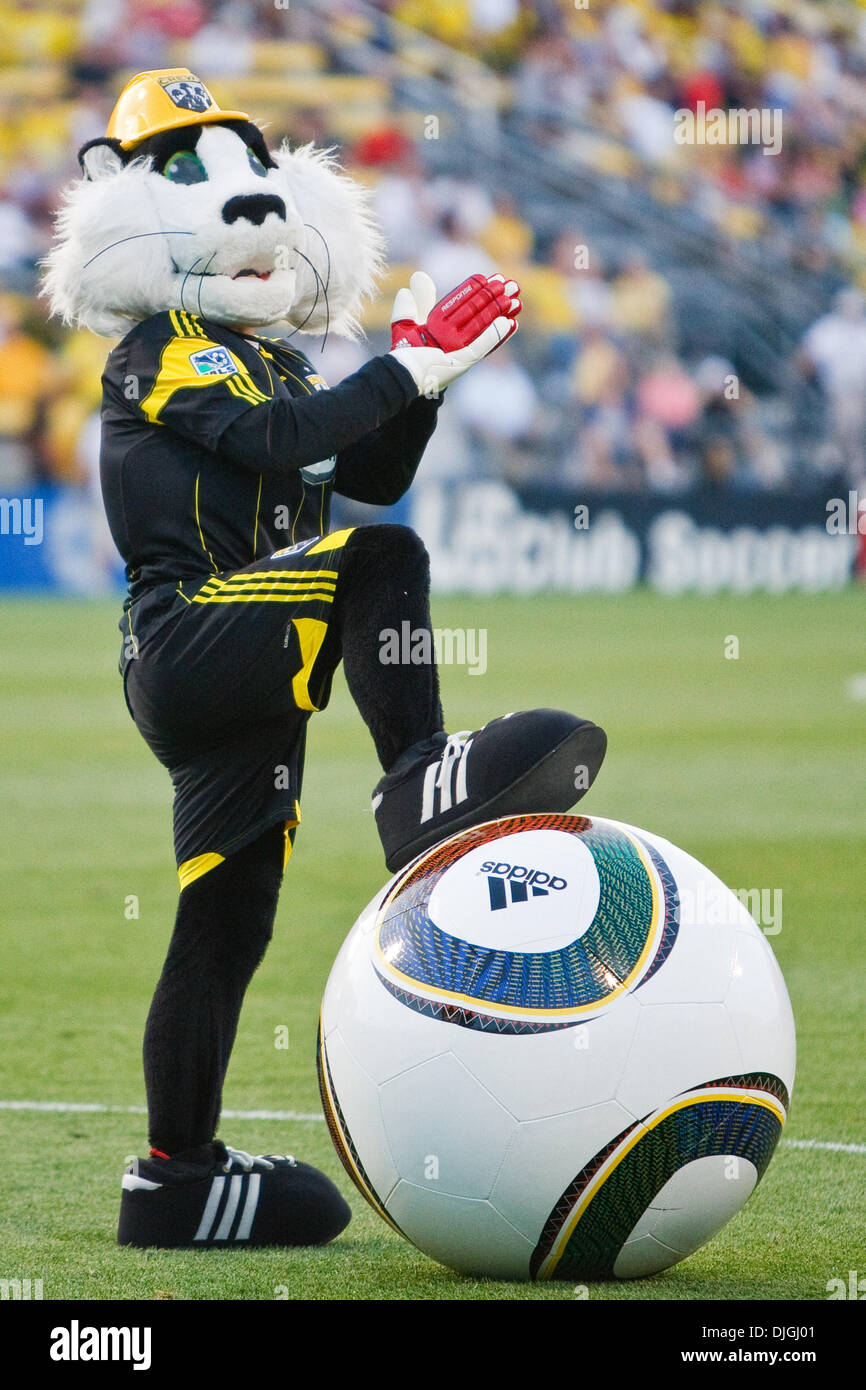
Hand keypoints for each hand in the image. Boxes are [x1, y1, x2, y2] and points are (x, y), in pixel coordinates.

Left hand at [388, 271, 520, 397]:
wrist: (400, 373)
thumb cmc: (404, 355)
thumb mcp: (407, 324)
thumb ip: (416, 302)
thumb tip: (420, 276)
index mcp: (447, 330)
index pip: (468, 306)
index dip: (480, 291)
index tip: (494, 277)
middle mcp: (456, 341)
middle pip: (480, 315)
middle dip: (497, 300)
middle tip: (514, 285)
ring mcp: (460, 352)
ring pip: (484, 328)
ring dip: (501, 314)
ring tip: (517, 301)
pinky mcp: (460, 363)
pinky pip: (480, 347)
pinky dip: (494, 336)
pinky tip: (509, 323)